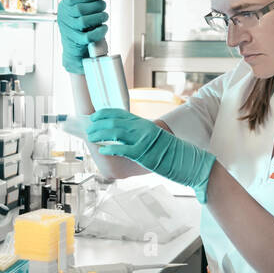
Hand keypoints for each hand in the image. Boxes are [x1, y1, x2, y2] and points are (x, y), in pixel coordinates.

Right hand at [57, 0, 107, 73]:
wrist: (74, 51)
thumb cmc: (78, 27)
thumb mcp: (76, 8)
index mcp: (64, 6)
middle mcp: (64, 17)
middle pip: (80, 9)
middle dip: (96, 6)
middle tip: (104, 6)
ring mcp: (68, 30)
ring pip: (84, 21)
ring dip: (99, 17)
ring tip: (105, 16)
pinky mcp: (75, 41)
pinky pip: (88, 36)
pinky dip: (99, 31)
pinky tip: (104, 28)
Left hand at [86, 109, 217, 202]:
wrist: (185, 160)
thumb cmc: (168, 151)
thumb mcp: (151, 136)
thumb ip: (137, 133)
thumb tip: (119, 135)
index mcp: (143, 123)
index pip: (119, 113)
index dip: (103, 113)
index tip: (93, 116)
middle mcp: (142, 128)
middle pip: (114, 122)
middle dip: (97, 125)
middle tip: (88, 130)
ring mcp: (142, 140)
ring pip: (115, 132)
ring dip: (100, 134)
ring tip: (91, 138)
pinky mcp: (143, 153)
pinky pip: (122, 149)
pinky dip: (110, 149)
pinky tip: (102, 150)